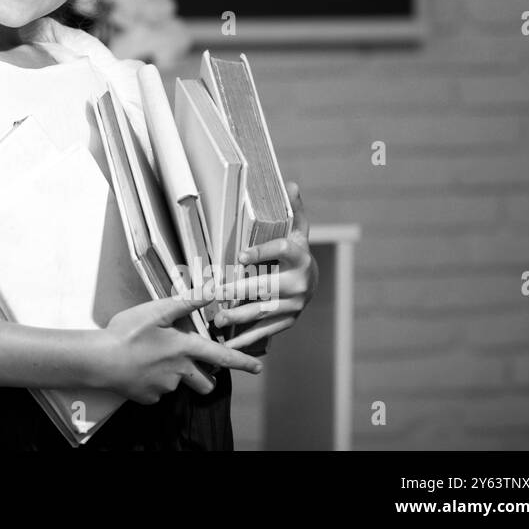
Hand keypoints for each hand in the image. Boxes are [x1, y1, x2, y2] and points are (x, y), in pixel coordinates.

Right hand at [99, 290, 264, 404]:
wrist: (99, 360)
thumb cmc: (127, 333)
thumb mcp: (156, 311)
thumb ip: (186, 302)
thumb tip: (213, 290)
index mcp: (185, 349)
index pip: (222, 357)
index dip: (242, 361)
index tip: (258, 367)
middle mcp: (180, 372)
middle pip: (206, 383)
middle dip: (206, 376)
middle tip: (191, 364)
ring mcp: (164, 388)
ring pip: (179, 385)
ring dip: (176, 376)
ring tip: (154, 360)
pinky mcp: (148, 398)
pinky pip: (158, 392)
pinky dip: (153, 382)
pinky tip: (139, 369)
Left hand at [213, 182, 317, 351]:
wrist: (314, 280)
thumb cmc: (296, 250)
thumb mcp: (297, 229)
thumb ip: (293, 210)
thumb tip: (291, 184)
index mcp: (299, 255)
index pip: (282, 250)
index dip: (262, 252)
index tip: (241, 255)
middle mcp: (299, 281)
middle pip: (266, 286)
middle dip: (238, 291)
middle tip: (214, 293)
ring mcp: (295, 304)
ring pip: (264, 311)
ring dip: (238, 317)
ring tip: (216, 320)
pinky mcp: (288, 320)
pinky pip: (267, 331)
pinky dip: (247, 339)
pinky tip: (229, 344)